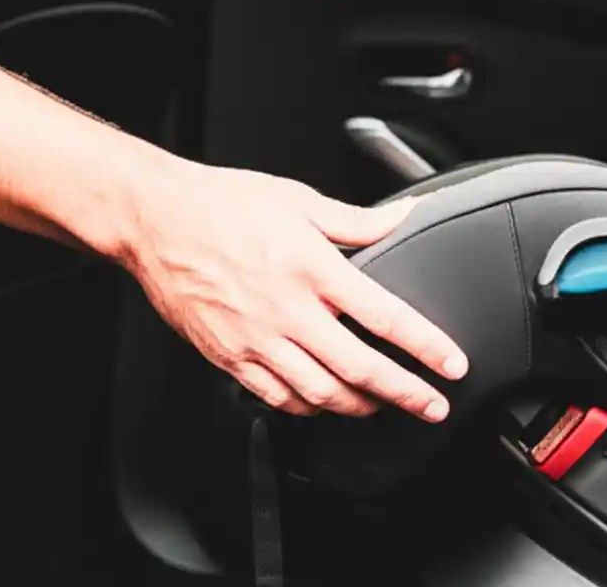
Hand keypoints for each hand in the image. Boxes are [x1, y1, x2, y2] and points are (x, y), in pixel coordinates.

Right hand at [121, 160, 467, 420]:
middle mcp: (288, 310)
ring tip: (384, 408)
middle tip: (433, 407)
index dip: (427, 346)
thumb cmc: (222, 204)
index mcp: (312, 268)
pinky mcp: (230, 356)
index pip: (386, 317)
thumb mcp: (298, 199)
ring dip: (360, 407)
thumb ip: (357, 219)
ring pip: (321, 393)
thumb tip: (403, 217)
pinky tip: (324, 405)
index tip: (451, 365)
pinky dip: (308, 407)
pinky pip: (277, 397)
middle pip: (361, 368)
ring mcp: (257, 339)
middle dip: (406, 394)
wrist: (155, 219)